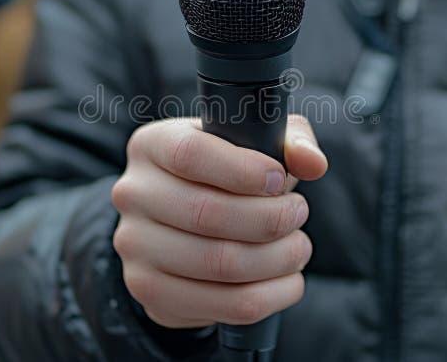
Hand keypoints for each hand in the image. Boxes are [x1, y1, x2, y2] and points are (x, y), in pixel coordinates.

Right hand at [111, 115, 327, 328]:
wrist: (180, 225)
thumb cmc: (227, 175)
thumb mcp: (254, 144)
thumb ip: (289, 142)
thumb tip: (313, 163)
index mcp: (152, 145)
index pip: (191, 154)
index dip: (244, 170)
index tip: (281, 179)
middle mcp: (133, 194)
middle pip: (207, 213)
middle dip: (271, 217)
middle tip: (298, 213)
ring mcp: (135, 247)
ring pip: (221, 263)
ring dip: (278, 258)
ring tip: (298, 246)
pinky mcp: (150, 291)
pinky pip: (226, 305)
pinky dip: (272, 295)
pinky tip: (287, 278)